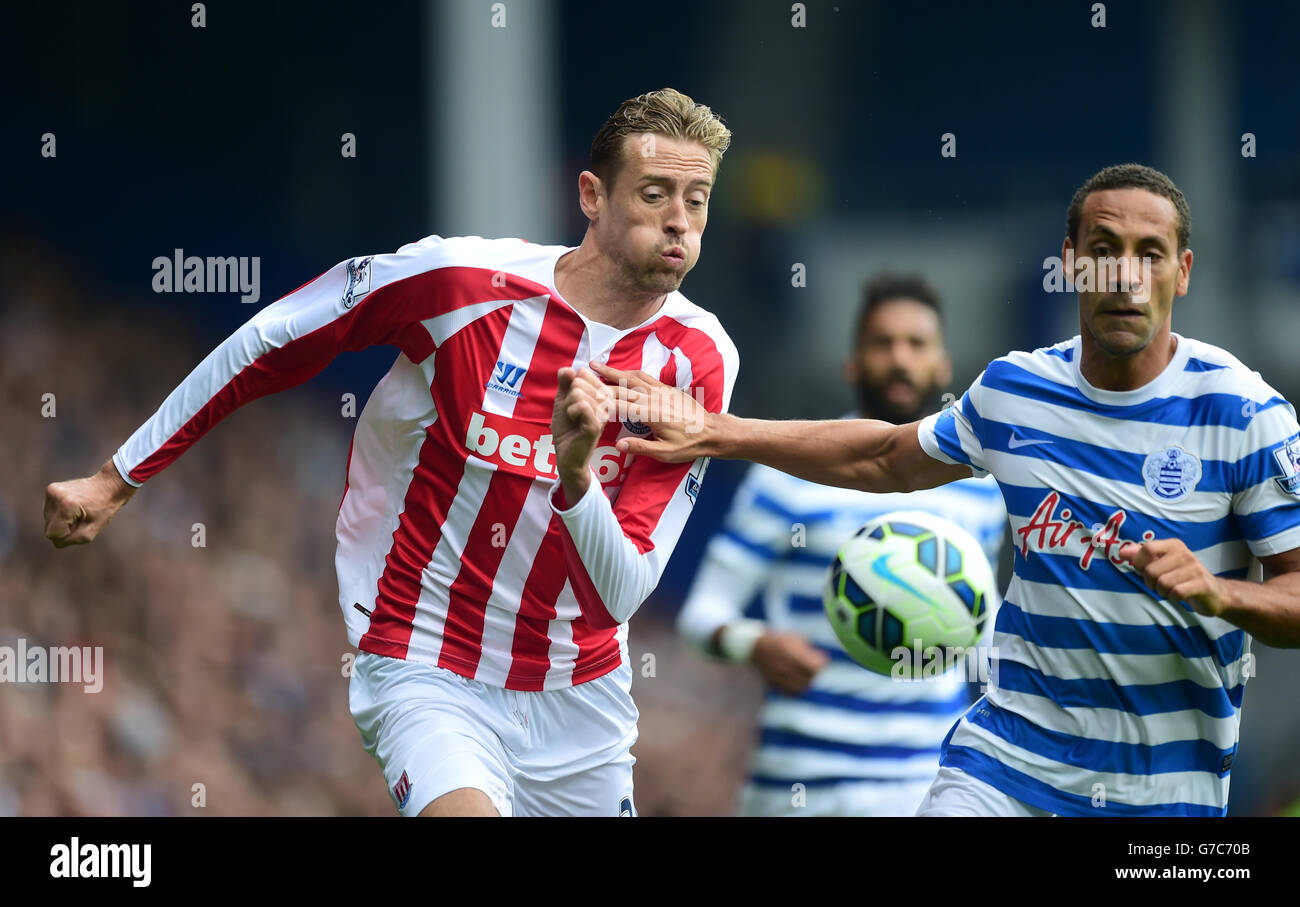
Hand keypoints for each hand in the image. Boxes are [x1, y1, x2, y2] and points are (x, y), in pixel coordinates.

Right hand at [44, 459, 137, 547]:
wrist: (108, 486)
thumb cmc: (104, 509)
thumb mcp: (92, 530)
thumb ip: (71, 540)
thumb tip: (53, 539)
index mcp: (66, 505)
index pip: (52, 534)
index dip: (67, 534)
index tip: (81, 524)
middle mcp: (55, 495)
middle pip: (49, 528)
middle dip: (65, 528)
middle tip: (82, 517)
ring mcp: (51, 491)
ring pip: (48, 520)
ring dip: (63, 521)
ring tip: (79, 510)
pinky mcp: (50, 490)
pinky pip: (49, 512)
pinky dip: (61, 514)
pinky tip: (73, 506)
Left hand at [552, 367, 612, 503]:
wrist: (566, 454)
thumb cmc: (567, 428)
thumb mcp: (563, 401)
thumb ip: (565, 383)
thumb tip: (569, 368)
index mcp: (601, 394)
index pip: (582, 374)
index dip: (571, 386)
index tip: (574, 402)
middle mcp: (606, 402)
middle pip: (579, 382)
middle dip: (568, 398)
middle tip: (571, 413)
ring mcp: (603, 413)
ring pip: (578, 394)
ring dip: (568, 407)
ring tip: (573, 419)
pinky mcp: (596, 426)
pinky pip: (582, 406)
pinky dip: (571, 412)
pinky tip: (574, 422)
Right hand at [591, 362, 708, 462]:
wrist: (712, 431)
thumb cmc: (689, 444)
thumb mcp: (665, 453)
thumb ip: (641, 448)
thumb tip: (619, 446)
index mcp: (650, 413)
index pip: (618, 405)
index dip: (599, 399)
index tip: (582, 393)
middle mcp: (653, 397)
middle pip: (621, 386)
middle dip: (600, 379)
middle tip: (582, 372)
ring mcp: (661, 390)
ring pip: (632, 377)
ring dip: (613, 371)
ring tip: (596, 365)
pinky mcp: (667, 388)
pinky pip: (644, 376)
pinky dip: (630, 372)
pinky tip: (622, 371)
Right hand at [751, 631, 829, 694]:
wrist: (757, 646)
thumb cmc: (779, 640)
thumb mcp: (796, 638)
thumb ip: (809, 649)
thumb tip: (820, 657)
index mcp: (795, 656)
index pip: (817, 666)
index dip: (822, 662)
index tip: (822, 659)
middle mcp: (789, 668)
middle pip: (811, 677)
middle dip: (814, 671)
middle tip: (813, 666)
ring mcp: (782, 677)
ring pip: (802, 687)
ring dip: (807, 681)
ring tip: (805, 674)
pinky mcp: (776, 683)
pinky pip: (791, 692)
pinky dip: (797, 689)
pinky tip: (797, 682)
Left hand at [1119, 538, 1227, 616]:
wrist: (1214, 592)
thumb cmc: (1181, 576)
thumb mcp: (1160, 563)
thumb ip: (1140, 556)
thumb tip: (1122, 551)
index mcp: (1173, 545)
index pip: (1146, 549)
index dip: (1139, 564)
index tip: (1144, 571)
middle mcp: (1185, 553)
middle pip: (1150, 571)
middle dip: (1150, 583)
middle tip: (1160, 585)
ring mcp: (1195, 568)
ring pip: (1162, 583)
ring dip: (1162, 592)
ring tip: (1170, 590)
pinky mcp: (1202, 584)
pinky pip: (1176, 593)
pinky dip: (1173, 598)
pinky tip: (1179, 596)